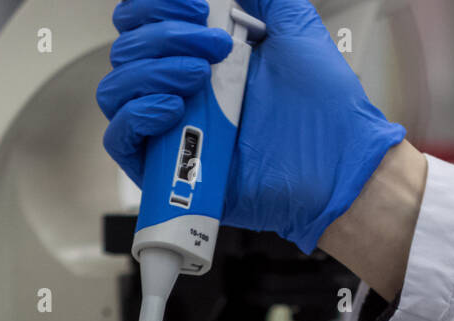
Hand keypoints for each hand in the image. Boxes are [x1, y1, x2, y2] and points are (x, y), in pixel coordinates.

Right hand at [97, 0, 407, 252]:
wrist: (337, 165)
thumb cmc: (323, 109)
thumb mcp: (294, 29)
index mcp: (199, 56)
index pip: (143, 22)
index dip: (154, 5)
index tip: (197, 4)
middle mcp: (178, 90)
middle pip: (126, 50)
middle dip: (162, 34)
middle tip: (212, 44)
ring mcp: (170, 130)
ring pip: (116, 89)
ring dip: (152, 69)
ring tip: (200, 75)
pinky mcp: (166, 171)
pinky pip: (120, 138)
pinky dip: (138, 113)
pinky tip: (173, 105)